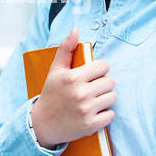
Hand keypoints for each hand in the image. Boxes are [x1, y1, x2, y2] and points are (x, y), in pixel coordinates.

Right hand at [29, 28, 115, 147]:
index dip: (99, 70)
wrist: (42, 124)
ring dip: (105, 98)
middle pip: (110, 81)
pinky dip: (105, 114)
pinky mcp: (91, 125)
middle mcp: (80, 94)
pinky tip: (93, 113)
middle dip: (103, 84)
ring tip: (93, 100)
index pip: (103, 66)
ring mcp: (86, 110)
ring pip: (112, 97)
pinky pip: (111, 115)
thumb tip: (76, 30)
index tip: (91, 75)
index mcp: (73, 78)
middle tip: (92, 88)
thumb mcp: (55, 70)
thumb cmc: (51, 94)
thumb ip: (66, 48)